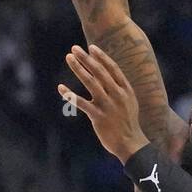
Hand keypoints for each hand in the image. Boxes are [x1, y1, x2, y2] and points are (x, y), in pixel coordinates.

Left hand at [58, 44, 148, 161]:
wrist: (130, 143)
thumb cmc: (128, 122)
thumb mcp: (129, 101)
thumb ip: (120, 88)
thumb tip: (108, 74)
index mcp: (126, 90)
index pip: (113, 68)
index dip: (102, 57)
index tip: (91, 47)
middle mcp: (117, 95)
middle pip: (100, 72)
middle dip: (86, 58)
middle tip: (74, 48)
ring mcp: (108, 105)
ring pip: (91, 82)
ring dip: (78, 69)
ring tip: (69, 58)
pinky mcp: (98, 116)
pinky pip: (81, 103)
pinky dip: (70, 95)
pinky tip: (61, 88)